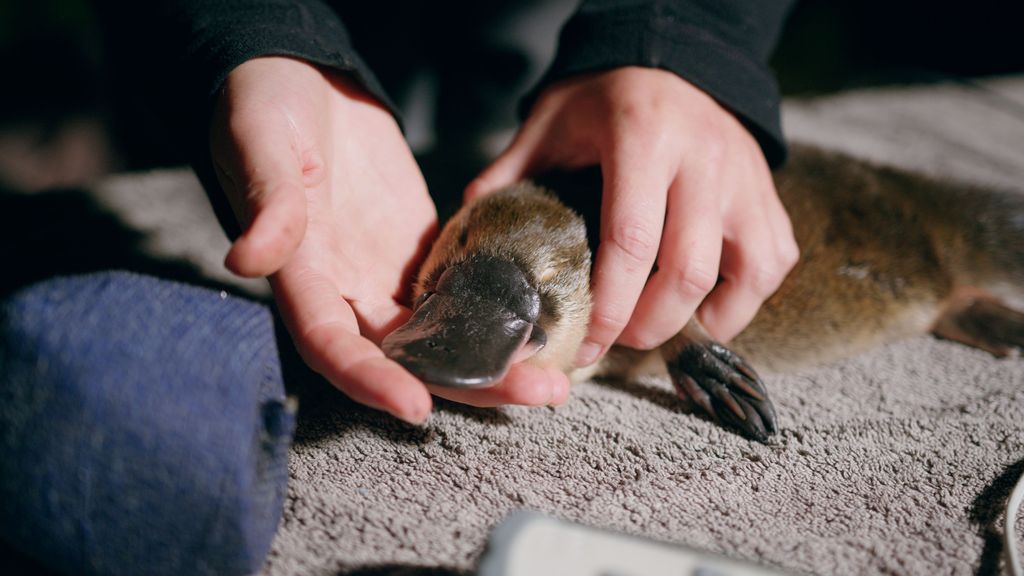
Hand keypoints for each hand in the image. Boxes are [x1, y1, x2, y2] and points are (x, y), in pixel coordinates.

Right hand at [211, 57, 568, 423]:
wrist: (304, 77)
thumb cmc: (265, 104)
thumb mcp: (260, 141)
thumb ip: (267, 201)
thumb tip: (247, 260)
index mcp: (302, 273)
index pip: (332, 345)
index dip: (370, 379)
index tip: (417, 407)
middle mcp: (346, 288)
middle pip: (404, 356)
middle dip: (466, 382)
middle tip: (534, 391)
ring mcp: (386, 273)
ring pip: (441, 334)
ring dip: (493, 359)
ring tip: (551, 377)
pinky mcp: (419, 249)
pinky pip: (459, 292)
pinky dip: (496, 313)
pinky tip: (541, 325)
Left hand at [468, 67, 798, 365]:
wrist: (675, 60)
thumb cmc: (606, 99)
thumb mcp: (550, 123)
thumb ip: (510, 173)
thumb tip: (471, 228)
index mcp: (643, 138)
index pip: (630, 242)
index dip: (607, 306)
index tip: (584, 341)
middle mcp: (704, 159)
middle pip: (688, 272)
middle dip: (648, 326)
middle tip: (614, 341)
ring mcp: (745, 179)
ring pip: (744, 274)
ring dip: (698, 320)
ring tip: (656, 329)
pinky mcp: (768, 195)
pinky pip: (774, 263)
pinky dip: (743, 301)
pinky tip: (704, 307)